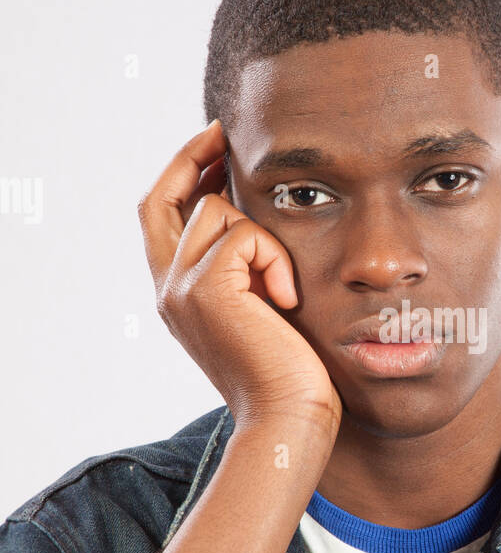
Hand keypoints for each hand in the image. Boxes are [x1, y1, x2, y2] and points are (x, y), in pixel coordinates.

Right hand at [137, 120, 341, 439]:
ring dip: (263, 237)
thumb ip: (245, 265)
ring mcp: (180, 286)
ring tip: (283, 290)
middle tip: (224, 135)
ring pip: (216, 211)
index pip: (159, 213)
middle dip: (191, 156)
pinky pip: (247, 234)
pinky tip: (288, 301)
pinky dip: (276, 260)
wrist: (287, 417)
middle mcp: (166, 286)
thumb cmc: (289, 371)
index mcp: (176, 292)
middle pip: (161, 197)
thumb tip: (256, 212)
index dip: (182, 171)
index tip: (216, 143)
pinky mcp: (205, 287)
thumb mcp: (260, 306)